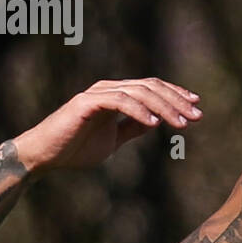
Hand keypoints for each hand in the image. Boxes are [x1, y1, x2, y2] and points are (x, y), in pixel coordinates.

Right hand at [13, 78, 201, 173]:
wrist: (44, 156)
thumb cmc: (74, 148)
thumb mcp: (112, 140)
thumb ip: (131, 128)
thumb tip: (156, 121)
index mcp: (115, 96)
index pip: (151, 88)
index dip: (175, 95)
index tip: (196, 107)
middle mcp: (108, 89)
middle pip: (150, 86)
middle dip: (176, 101)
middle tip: (197, 116)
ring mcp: (97, 94)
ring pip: (139, 92)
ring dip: (164, 107)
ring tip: (181, 123)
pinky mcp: (86, 103)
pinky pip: (119, 101)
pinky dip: (139, 111)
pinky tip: (154, 124)